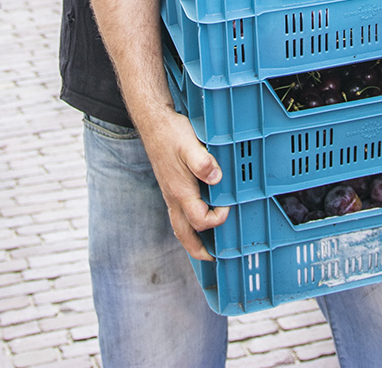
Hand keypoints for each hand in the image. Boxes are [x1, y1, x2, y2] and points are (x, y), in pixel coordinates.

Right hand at [141, 110, 228, 260]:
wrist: (153, 123)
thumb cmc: (171, 133)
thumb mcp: (190, 144)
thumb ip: (203, 162)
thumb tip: (216, 178)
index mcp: (181, 192)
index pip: (200, 220)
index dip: (217, 220)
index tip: (228, 207)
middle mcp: (174, 198)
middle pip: (184, 235)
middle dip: (199, 250)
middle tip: (214, 258)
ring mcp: (170, 195)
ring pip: (179, 227)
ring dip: (192, 241)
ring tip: (206, 248)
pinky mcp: (170, 188)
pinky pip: (178, 216)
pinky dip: (188, 226)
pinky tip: (196, 221)